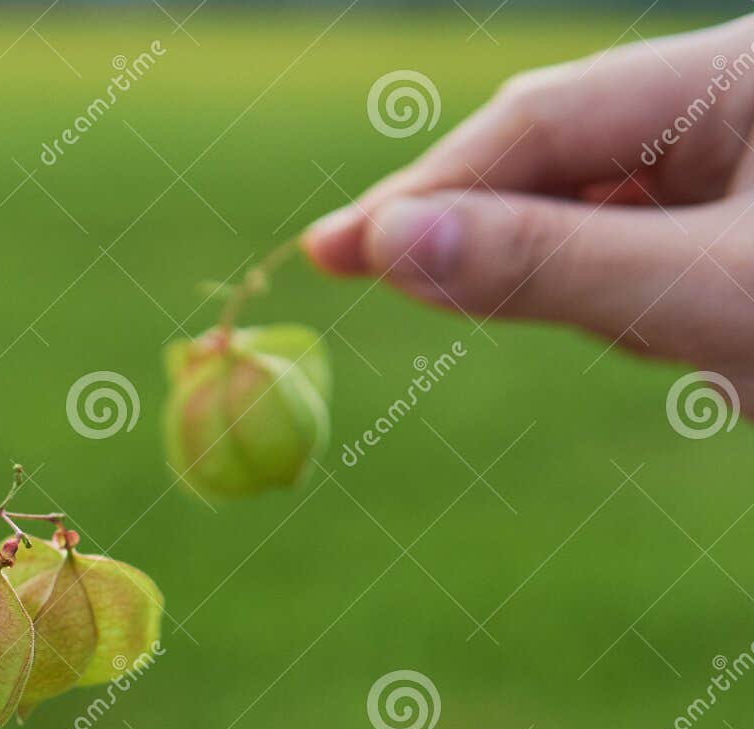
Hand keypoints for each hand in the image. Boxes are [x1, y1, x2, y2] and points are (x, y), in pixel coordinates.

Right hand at [302, 14, 753, 400]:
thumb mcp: (709, 293)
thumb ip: (551, 265)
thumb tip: (389, 243)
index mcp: (735, 71)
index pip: (539, 119)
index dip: (432, 189)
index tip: (339, 249)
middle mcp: (728, 102)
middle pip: (557, 156)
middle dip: (475, 226)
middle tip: (342, 260)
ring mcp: (738, 167)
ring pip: (591, 212)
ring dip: (561, 275)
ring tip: (611, 325)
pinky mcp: (735, 230)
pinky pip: (636, 252)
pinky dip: (617, 300)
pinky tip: (660, 332)